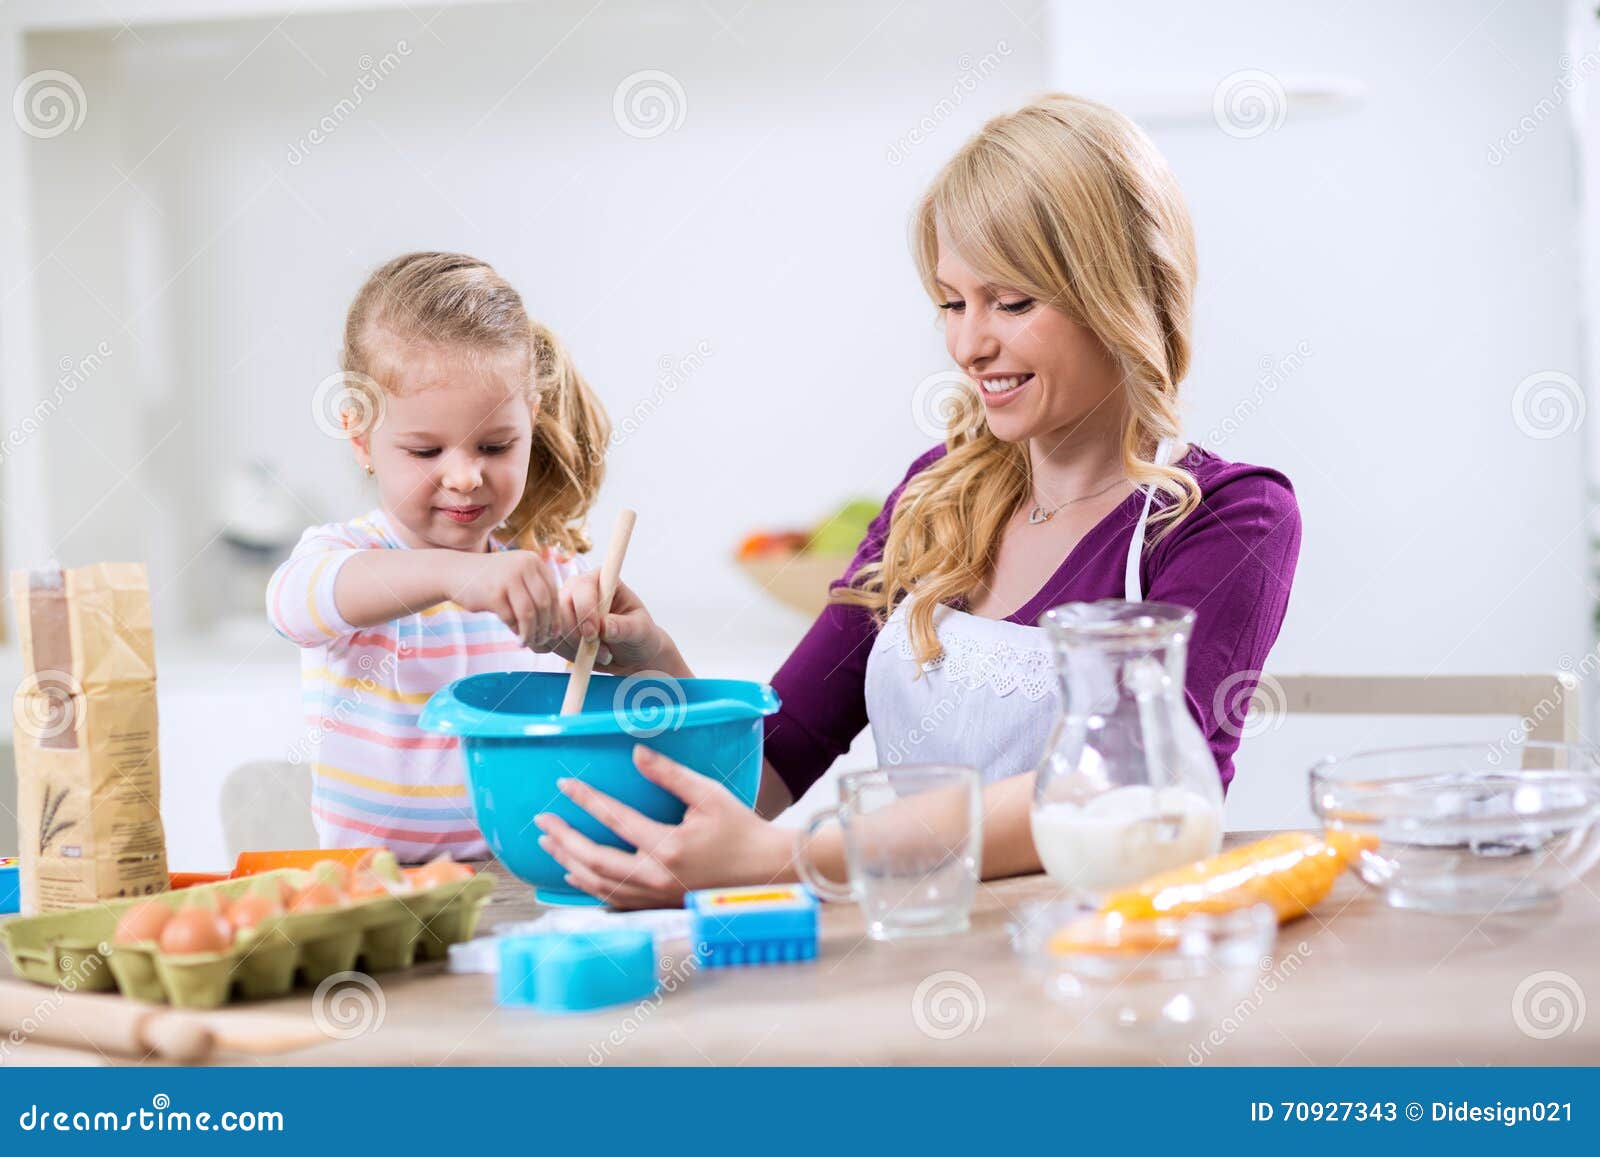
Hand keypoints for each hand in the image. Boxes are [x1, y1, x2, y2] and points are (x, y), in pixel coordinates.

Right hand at [442, 550, 563, 650]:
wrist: (456, 574)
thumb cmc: (491, 580)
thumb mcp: (517, 576)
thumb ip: (535, 591)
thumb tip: (555, 624)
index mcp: (533, 561)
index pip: (553, 593)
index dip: (556, 616)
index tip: (554, 633)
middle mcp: (523, 566)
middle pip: (544, 604)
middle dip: (545, 626)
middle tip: (543, 641)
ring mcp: (508, 578)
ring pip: (529, 614)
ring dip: (531, 633)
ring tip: (527, 642)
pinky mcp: (494, 594)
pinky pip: (511, 618)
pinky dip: (516, 630)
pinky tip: (516, 637)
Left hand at [534, 745, 790, 907]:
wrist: (763, 871)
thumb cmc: (739, 829)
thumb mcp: (708, 795)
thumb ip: (670, 775)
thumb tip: (636, 753)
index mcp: (668, 846)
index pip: (615, 819)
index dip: (586, 800)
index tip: (564, 784)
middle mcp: (655, 876)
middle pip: (595, 858)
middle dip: (564, 837)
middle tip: (542, 820)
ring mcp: (654, 896)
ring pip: (599, 883)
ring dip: (569, 862)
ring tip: (549, 844)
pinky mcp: (656, 905)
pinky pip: (612, 900)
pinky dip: (588, 887)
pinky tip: (575, 875)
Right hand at [558, 572, 683, 675]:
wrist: (631, 654)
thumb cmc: (639, 635)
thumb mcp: (640, 630)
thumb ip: (624, 627)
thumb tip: (605, 627)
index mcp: (602, 579)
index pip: (583, 587)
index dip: (585, 611)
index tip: (595, 635)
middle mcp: (578, 588)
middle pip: (561, 607)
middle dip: (577, 635)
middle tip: (602, 653)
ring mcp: (565, 607)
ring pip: (552, 626)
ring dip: (572, 648)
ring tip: (599, 656)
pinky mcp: (557, 626)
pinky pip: (547, 639)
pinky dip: (562, 653)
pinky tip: (581, 658)